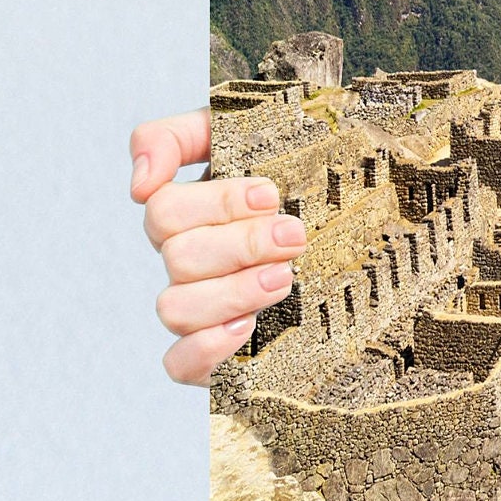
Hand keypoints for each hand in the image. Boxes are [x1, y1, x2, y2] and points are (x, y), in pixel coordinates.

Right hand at [131, 107, 306, 384]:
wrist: (361, 227)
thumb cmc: (301, 177)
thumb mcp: (248, 135)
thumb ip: (178, 137)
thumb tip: (139, 183)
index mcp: (190, 213)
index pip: (163, 207)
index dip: (216, 202)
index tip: (269, 194)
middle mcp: (188, 261)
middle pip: (178, 256)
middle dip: (241, 244)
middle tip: (294, 236)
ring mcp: (198, 308)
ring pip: (175, 308)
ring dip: (233, 291)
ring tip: (285, 278)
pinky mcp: (213, 355)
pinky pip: (178, 364)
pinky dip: (206, 348)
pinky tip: (246, 328)